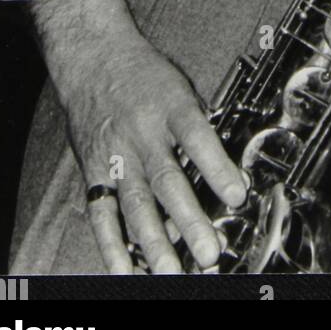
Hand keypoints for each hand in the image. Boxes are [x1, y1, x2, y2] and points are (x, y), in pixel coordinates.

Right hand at [28, 0, 247, 273]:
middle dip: (190, 219)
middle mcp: (141, 134)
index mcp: (170, 107)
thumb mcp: (182, 88)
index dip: (217, 167)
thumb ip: (200, 128)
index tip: (237, 194)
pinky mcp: (94, 171)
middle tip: (210, 251)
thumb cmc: (146, 76)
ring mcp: (115, 156)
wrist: (93, 58)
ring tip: (173, 271)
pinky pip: (102, 214)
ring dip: (155, 242)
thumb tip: (226, 172)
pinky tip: (127, 270)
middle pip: (166, 180)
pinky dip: (113, 245)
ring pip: (135, 204)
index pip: (197, 138)